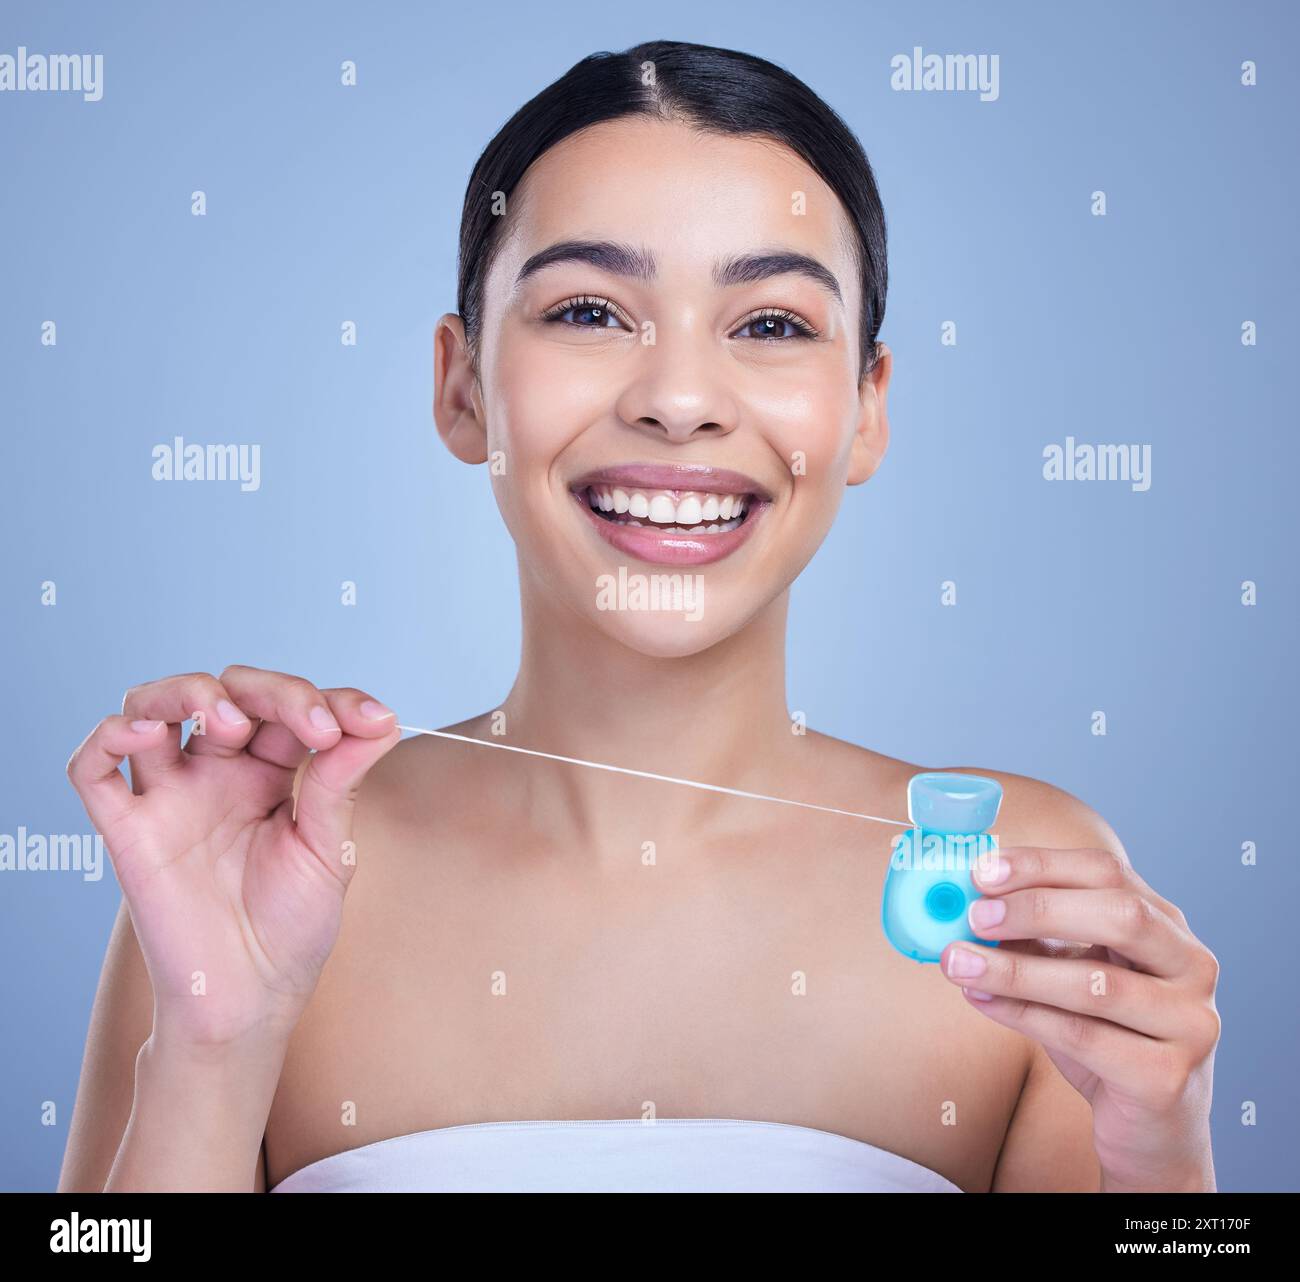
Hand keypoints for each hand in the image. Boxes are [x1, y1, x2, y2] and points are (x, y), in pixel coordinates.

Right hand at [66, 666, 401, 1050]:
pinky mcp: (129, 830)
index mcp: (271, 771)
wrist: (252, 1000)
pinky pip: (94, 768)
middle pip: (228, 692)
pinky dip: (108, 735)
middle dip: (273, 692)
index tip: (372, 721)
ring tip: (230, 721)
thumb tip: (379, 719)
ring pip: (153, 707)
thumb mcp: (329, 848)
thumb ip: (340, 781)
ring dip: (189, 692)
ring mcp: (170, 796)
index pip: (290, 707)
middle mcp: (217, 773)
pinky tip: (144, 733)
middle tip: (314, 726)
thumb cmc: (292, 928)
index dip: (330, 701)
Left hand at [939, 844, 1220, 1191]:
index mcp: (1168, 926)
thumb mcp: (1071, 974)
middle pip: (1120, 916)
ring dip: (1015, 970)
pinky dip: (1022, 1014)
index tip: (981, 872)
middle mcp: (1191, 967)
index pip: (1108, 872)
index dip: (1042, 866)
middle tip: (975, 915)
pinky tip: (981, 999)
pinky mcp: (1167, 1077)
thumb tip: (966, 906)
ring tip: (958, 962)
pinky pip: (1083, 1037)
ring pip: (1096, 984)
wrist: (1152, 1129)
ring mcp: (1189, 1023)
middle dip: (1038, 910)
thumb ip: (1033, 938)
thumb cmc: (1106, 1037)